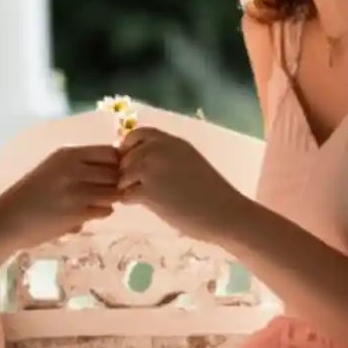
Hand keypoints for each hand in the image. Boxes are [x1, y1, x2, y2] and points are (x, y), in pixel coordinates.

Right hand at [0, 144, 122, 245]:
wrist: (9, 218)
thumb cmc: (33, 192)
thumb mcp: (54, 167)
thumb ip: (81, 164)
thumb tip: (117, 164)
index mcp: (68, 153)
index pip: (110, 152)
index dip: (116, 163)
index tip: (111, 173)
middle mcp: (74, 168)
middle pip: (116, 172)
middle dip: (117, 181)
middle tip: (107, 190)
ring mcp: (76, 191)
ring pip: (114, 191)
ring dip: (111, 198)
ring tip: (99, 201)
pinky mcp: (77, 213)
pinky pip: (106, 209)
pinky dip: (103, 212)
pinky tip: (91, 213)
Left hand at [117, 127, 244, 242]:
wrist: (225, 213)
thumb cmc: (210, 192)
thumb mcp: (188, 161)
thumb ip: (165, 155)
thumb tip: (137, 160)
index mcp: (171, 141)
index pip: (135, 134)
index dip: (129, 149)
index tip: (134, 165)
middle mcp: (159, 149)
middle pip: (124, 156)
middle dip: (126, 172)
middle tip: (138, 187)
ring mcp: (152, 168)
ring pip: (122, 175)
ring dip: (127, 187)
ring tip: (144, 198)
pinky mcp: (148, 190)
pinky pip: (125, 194)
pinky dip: (131, 201)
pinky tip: (146, 206)